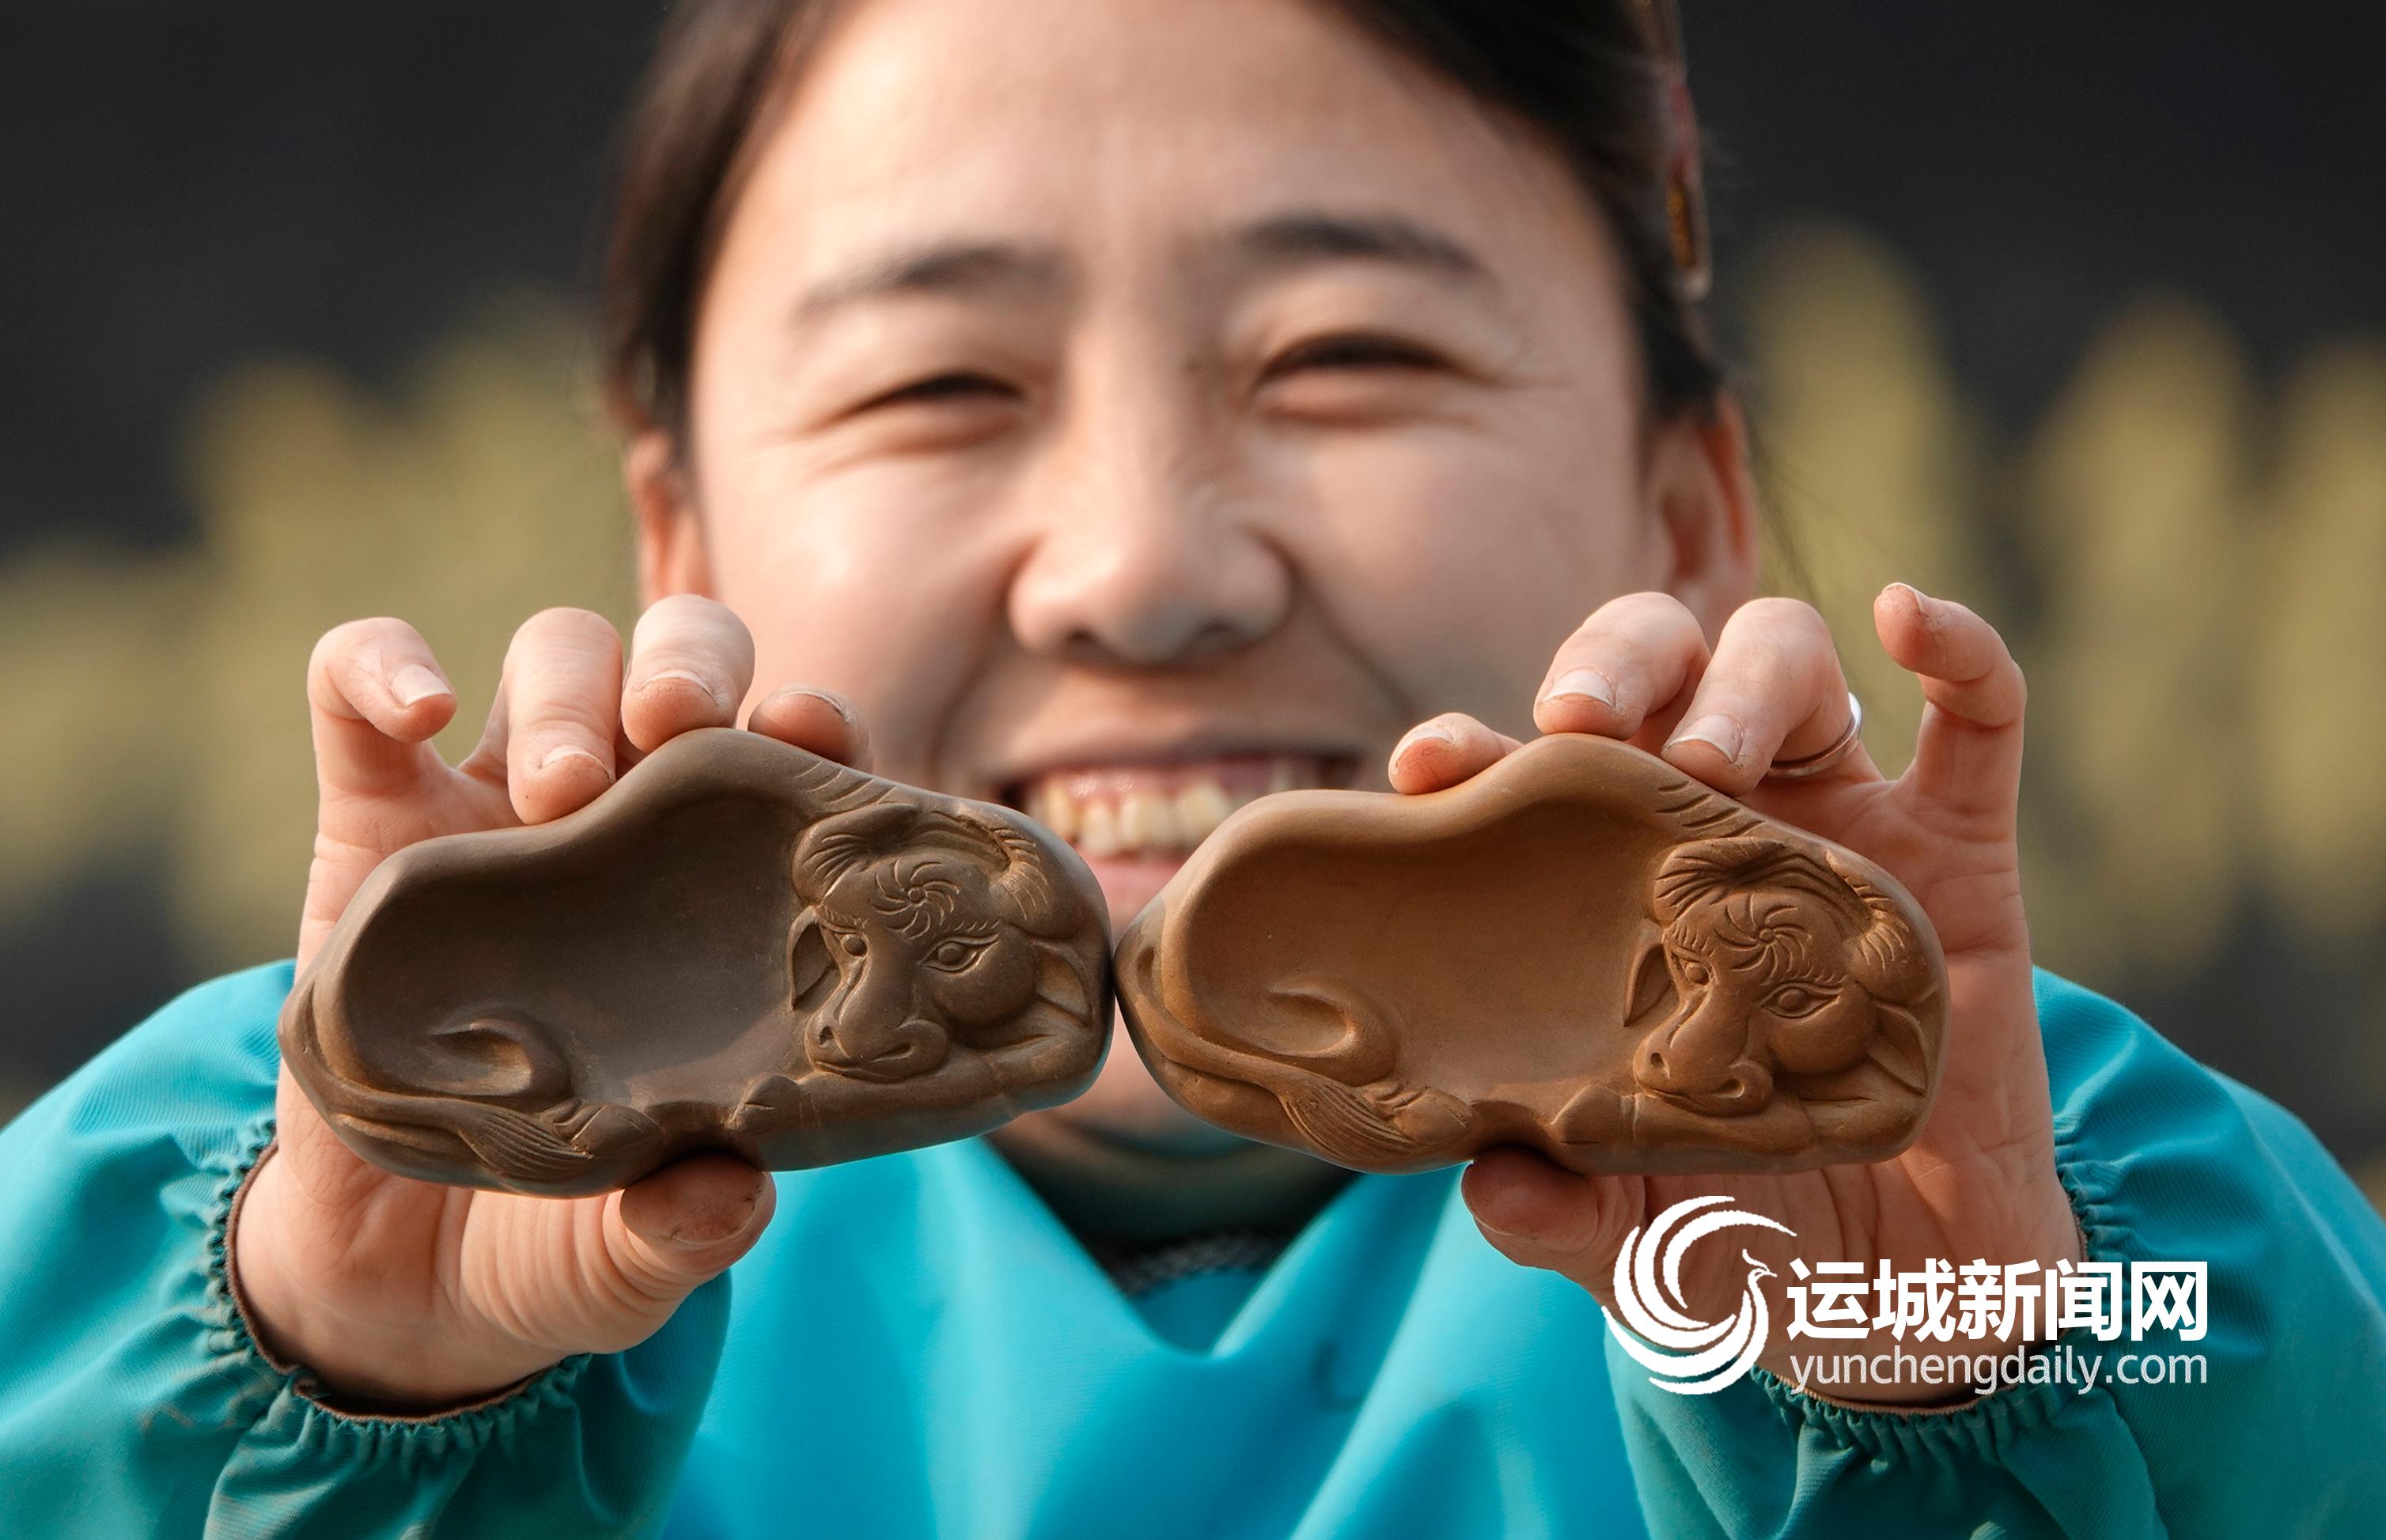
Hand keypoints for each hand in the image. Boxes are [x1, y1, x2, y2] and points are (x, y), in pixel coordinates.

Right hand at [232, 596, 871, 1409]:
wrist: (399, 1274)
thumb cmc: (562, 1233)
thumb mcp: (634, 1253)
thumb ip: (686, 1227)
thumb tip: (732, 1198)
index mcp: (729, 897)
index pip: (798, 769)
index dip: (819, 727)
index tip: (819, 734)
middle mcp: (630, 828)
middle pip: (682, 666)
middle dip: (692, 668)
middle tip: (680, 731)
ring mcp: (496, 811)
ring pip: (556, 654)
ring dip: (572, 685)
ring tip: (560, 788)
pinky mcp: (367, 822)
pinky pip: (357, 690)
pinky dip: (382, 666)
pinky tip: (417, 708)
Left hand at [1391, 587, 2077, 1407]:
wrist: (1907, 1294)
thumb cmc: (1738, 1232)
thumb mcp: (1637, 1239)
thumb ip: (1561, 1215)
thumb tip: (1491, 1187)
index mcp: (1605, 891)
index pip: (1529, 783)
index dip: (1475, 749)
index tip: (1428, 766)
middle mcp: (1712, 831)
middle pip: (1658, 671)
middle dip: (1612, 664)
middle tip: (1579, 723)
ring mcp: (1840, 828)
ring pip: (1791, 665)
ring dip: (1745, 679)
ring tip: (1715, 758)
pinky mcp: (1961, 857)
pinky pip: (1979, 724)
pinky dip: (1959, 653)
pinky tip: (1916, 618)